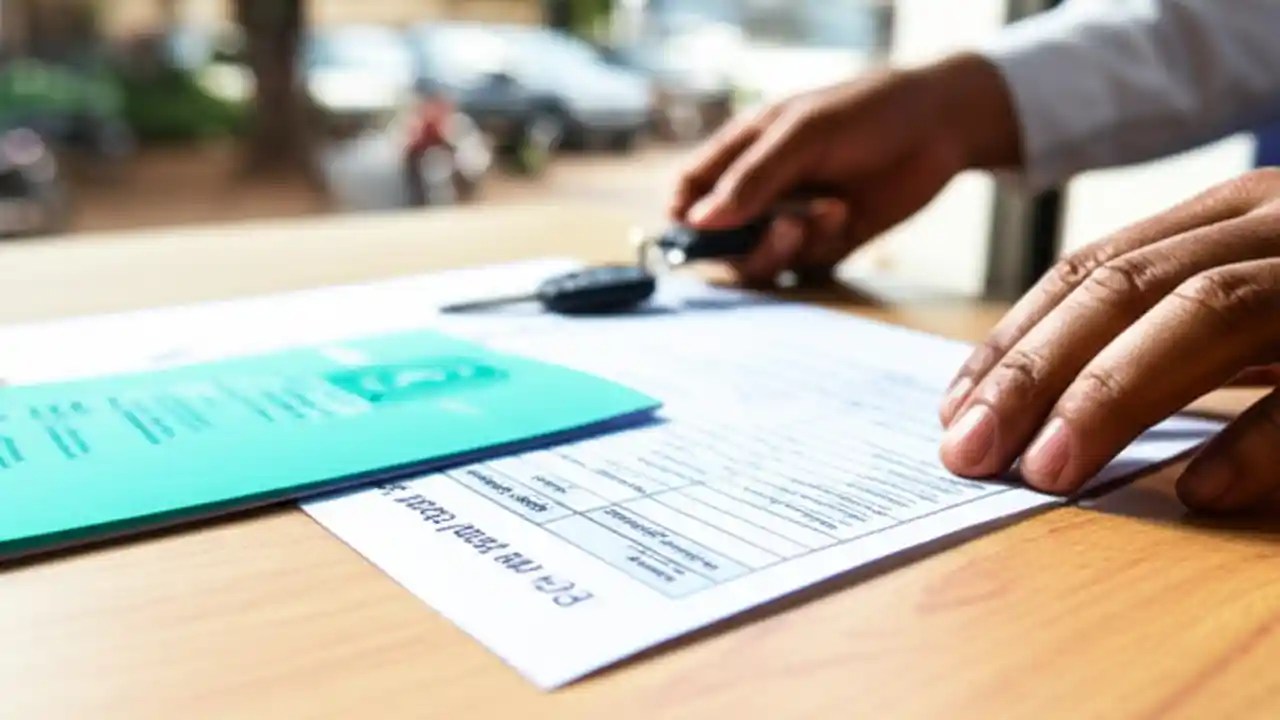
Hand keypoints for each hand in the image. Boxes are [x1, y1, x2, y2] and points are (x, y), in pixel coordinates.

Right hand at [669, 53, 1020, 284]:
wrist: (941, 127)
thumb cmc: (864, 113)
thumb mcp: (801, 136)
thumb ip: (750, 180)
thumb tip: (695, 222)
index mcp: (742, 151)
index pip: (689, 190)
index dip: (683, 216)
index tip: (694, 235)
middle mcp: (761, 190)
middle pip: (718, 240)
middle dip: (740, 244)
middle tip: (781, 229)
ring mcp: (792, 219)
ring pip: (757, 260)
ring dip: (781, 247)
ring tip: (822, 217)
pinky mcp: (827, 245)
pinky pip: (802, 267)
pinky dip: (818, 246)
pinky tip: (844, 213)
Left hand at [938, 169, 1279, 511]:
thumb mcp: (1260, 300)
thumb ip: (1170, 329)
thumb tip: (1038, 405)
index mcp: (1231, 215)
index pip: (1093, 270)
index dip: (1014, 341)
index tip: (952, 413)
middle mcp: (1275, 223)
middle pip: (1126, 286)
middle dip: (1033, 372)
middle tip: (968, 453)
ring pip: (1208, 311)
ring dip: (1112, 395)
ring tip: (1045, 470)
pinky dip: (1257, 440)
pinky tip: (1199, 490)